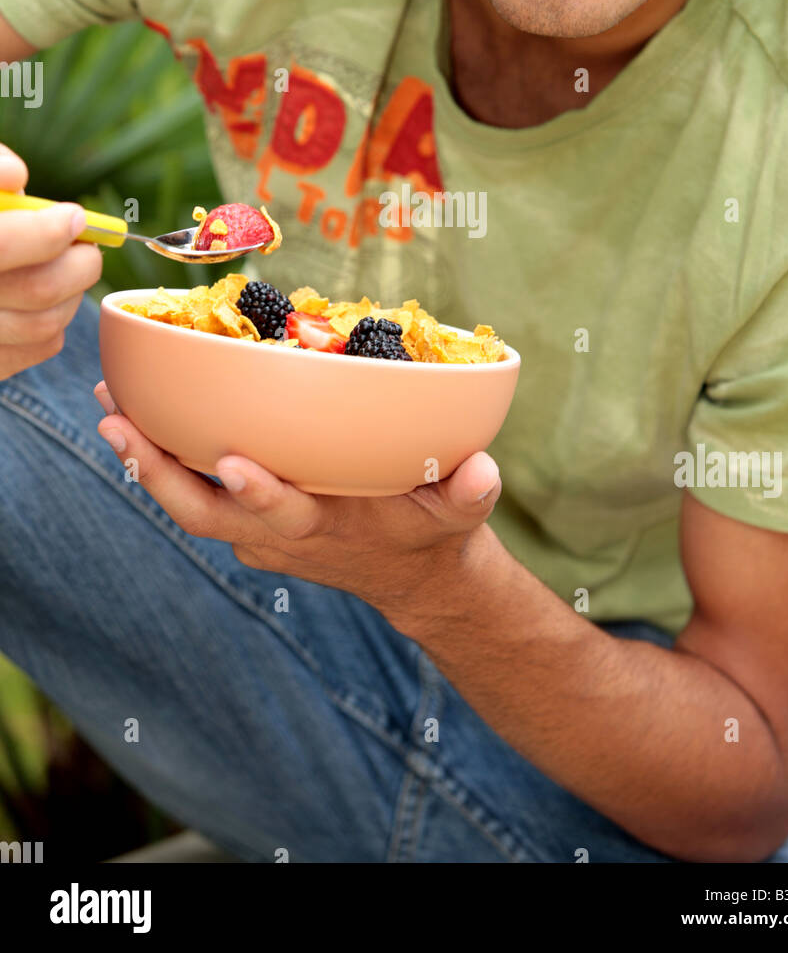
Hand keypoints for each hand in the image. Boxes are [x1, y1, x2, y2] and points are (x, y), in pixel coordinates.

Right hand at [0, 144, 101, 379]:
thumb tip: (16, 176)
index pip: (2, 245)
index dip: (48, 230)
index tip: (73, 216)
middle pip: (38, 290)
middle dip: (79, 262)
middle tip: (85, 244)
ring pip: (46, 324)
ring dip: (72, 292)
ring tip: (66, 266)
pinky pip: (42, 346)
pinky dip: (57, 319)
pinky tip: (43, 297)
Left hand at [93, 381, 502, 627]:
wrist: (414, 578)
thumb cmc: (433, 532)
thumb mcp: (461, 513)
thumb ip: (471, 493)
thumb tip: (483, 469)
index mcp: (326, 529)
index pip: (285, 518)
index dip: (259, 494)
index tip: (231, 462)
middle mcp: (278, 534)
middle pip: (205, 514)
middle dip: (159, 474)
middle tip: (119, 426)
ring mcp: (255, 529)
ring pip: (186, 500)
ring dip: (144, 457)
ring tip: (107, 407)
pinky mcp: (248, 514)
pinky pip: (194, 486)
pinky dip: (161, 453)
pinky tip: (134, 408)